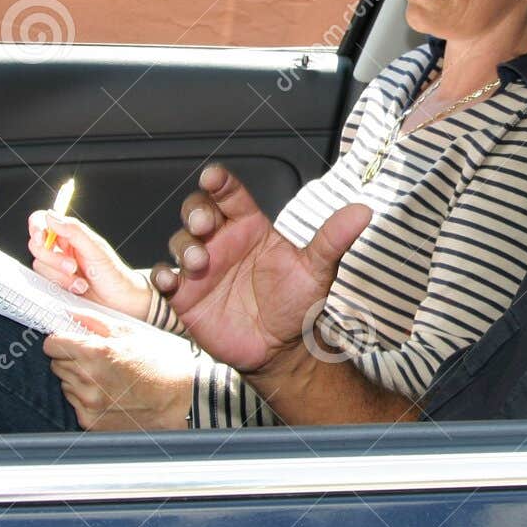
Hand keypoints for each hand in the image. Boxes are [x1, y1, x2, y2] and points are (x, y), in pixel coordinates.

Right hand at [28, 210, 150, 318]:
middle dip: (54, 259)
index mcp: (70, 235)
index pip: (43, 221)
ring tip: (81, 283)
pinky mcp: (54, 284)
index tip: (42, 238)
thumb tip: (51, 216)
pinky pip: (44, 283)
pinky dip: (60, 287)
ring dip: (60, 277)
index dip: (36, 227)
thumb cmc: (113, 274)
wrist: (119, 301)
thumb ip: (74, 231)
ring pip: (40, 266)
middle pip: (37, 246)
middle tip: (73, 267)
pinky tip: (76, 290)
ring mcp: (56, 268)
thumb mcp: (96, 249)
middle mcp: (61, 250)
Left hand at [43, 314, 193, 430]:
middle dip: (72, 359)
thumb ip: (95, 322)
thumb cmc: (162, 364)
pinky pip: (76, 405)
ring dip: (79, 380)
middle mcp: (87, 379)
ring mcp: (88, 403)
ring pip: (66, 385)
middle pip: (57, 364)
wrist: (182, 400)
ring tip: (107, 378)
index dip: (61, 340)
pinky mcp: (91, 421)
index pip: (52, 344)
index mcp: (95, 353)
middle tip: (97, 360)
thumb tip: (69, 313)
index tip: (70, 341)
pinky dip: (87, 399)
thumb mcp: (131, 333)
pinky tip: (110, 394)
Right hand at [151, 163, 370, 370]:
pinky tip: (171, 281)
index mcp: (250, 227)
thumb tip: (363, 211)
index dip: (219, 182)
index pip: (230, 195)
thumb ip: (333, 240)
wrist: (282, 349)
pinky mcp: (186, 296)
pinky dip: (163, 277)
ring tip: (201, 262)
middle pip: (197, 211)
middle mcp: (222, 242)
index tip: (213, 177)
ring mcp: (201, 269)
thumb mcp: (317, 271)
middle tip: (205, 223)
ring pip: (181, 242)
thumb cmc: (297, 304)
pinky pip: (165, 279)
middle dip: (196, 211)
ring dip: (186, 247)